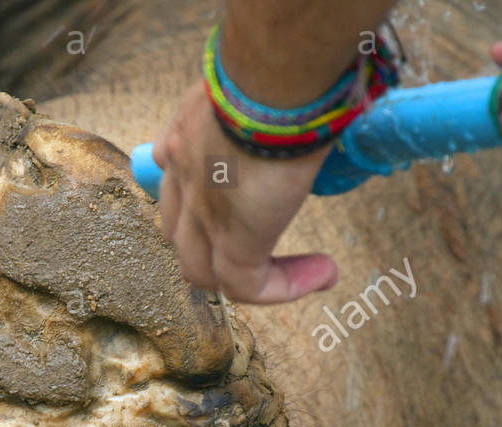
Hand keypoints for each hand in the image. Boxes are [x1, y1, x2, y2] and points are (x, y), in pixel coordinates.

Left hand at [152, 80, 337, 304]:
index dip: (204, 201)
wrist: (275, 76)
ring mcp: (202, 213)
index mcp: (183, 138)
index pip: (177, 183)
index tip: (253, 196)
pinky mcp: (235, 241)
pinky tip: (324, 273)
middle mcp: (182, 177)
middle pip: (180, 234)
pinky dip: (282, 289)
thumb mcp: (264, 80)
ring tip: (297, 273)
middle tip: (265, 249)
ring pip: (203, 269)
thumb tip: (319, 93)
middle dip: (216, 249)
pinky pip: (246, 286)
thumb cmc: (281, 63)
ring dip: (249, 277)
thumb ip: (275, 96)